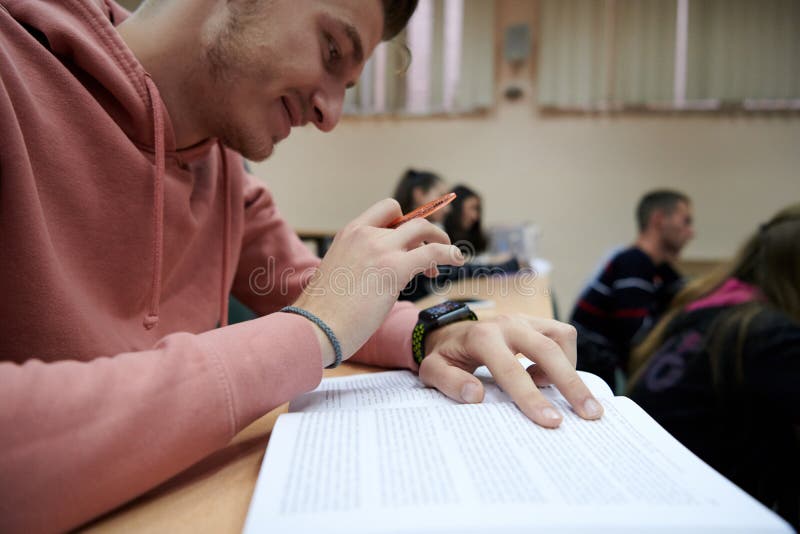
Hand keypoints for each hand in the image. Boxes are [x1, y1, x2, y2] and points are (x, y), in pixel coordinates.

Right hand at [294, 199, 464, 364]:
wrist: (314, 327)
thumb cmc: (323, 312)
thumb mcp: (338, 272)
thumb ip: (358, 263)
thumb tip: (376, 276)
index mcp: (349, 232)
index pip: (387, 210)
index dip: (405, 222)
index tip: (411, 240)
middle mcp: (365, 234)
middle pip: (409, 219)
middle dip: (426, 233)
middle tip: (431, 253)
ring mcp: (380, 248)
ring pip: (423, 229)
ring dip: (441, 240)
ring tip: (448, 259)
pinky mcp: (394, 268)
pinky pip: (433, 252)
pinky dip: (450, 253)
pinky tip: (458, 260)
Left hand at [418, 315, 602, 427]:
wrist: (450, 332)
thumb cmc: (445, 356)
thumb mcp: (432, 371)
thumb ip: (449, 382)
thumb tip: (475, 395)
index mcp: (481, 338)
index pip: (511, 370)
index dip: (531, 397)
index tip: (551, 421)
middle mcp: (507, 324)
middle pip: (548, 350)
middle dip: (571, 384)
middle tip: (591, 415)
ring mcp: (525, 319)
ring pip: (562, 339)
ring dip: (567, 370)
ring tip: (548, 392)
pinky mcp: (537, 322)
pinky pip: (563, 336)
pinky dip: (564, 358)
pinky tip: (542, 376)